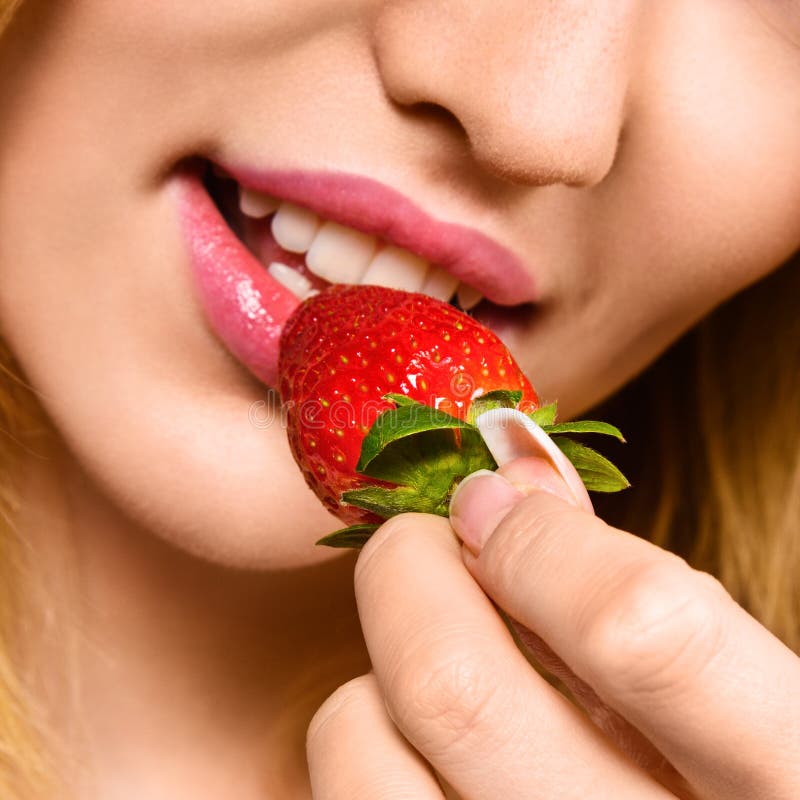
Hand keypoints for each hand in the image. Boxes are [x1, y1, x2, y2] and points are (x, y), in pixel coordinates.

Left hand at [306, 458, 799, 798]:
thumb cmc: (719, 773)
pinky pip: (346, 784)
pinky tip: (423, 744)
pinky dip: (364, 736)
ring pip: (362, 744)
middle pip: (452, 687)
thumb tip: (512, 469)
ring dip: (379, 671)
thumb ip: (630, 581)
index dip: (542, 538)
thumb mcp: (730, 686)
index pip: (640, 631)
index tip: (491, 492)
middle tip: (425, 540)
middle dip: (411, 566)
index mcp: (771, 779)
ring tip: (439, 667)